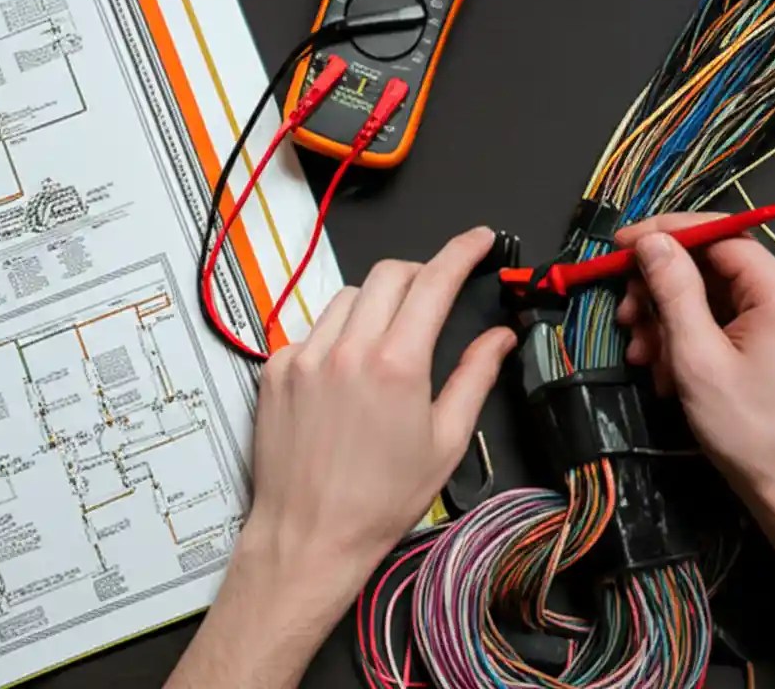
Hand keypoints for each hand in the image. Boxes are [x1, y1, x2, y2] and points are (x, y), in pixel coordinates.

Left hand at [243, 226, 515, 598]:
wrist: (308, 535)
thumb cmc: (379, 500)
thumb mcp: (446, 442)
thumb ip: (474, 378)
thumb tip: (498, 338)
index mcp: (397, 365)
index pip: (434, 281)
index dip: (462, 251)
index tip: (479, 240)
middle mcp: (347, 350)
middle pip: (388, 274)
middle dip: (420, 273)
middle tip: (436, 293)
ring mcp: (304, 356)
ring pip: (348, 297)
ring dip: (376, 304)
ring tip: (388, 345)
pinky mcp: (275, 370)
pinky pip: (312, 330)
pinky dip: (335, 337)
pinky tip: (345, 375)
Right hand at [614, 213, 774, 502]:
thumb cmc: (749, 430)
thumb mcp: (696, 357)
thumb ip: (673, 290)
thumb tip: (651, 241)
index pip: (717, 234)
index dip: (663, 236)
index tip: (619, 246)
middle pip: (714, 265)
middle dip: (662, 291)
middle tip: (626, 319)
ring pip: (717, 294)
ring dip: (672, 319)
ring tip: (644, 356)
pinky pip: (732, 318)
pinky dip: (695, 335)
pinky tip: (668, 367)